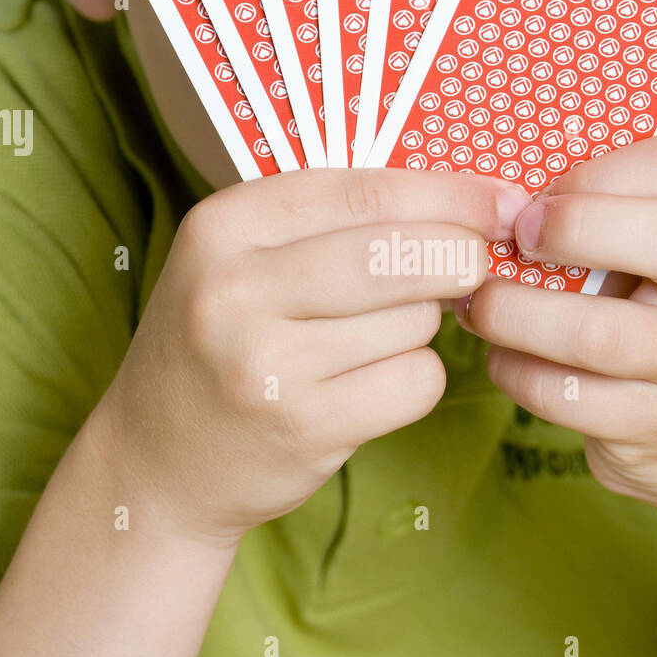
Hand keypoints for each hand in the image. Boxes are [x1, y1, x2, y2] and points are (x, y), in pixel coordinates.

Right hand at [99, 168, 530, 545]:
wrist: (156, 465)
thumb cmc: (219, 344)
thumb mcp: (242, 262)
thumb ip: (333, 223)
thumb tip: (472, 203)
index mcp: (223, 226)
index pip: (364, 191)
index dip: (448, 195)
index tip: (500, 203)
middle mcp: (236, 289)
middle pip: (400, 253)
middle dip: (457, 258)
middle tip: (471, 268)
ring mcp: (268, 363)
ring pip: (415, 320)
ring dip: (419, 329)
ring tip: (367, 343)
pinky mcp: (303, 426)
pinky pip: (415, 381)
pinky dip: (414, 381)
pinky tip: (371, 386)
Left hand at [457, 134, 656, 505]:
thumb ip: (605, 212)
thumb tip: (500, 194)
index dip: (600, 171)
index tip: (544, 192)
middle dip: (575, 227)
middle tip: (514, 238)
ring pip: (599, 334)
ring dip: (515, 313)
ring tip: (480, 303)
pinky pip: (567, 394)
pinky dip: (515, 371)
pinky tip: (502, 356)